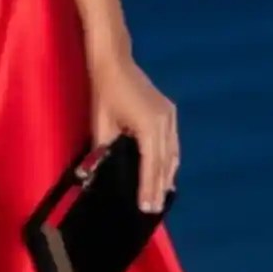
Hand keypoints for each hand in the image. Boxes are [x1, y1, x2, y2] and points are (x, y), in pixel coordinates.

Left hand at [89, 51, 178, 213]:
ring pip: (172, 153)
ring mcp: (169, 116)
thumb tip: (101, 172)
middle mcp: (165, 122)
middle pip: (165, 162)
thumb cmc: (103, 92)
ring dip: (167, 176)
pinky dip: (169, 160)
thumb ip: (104, 150)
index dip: (149, 187)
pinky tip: (166, 173)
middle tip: (155, 210)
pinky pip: (172, 142)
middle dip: (160, 187)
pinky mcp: (168, 112)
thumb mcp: (100, 123)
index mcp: (148, 125)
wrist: (114, 61)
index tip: (147, 207)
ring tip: (162, 198)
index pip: (150, 164)